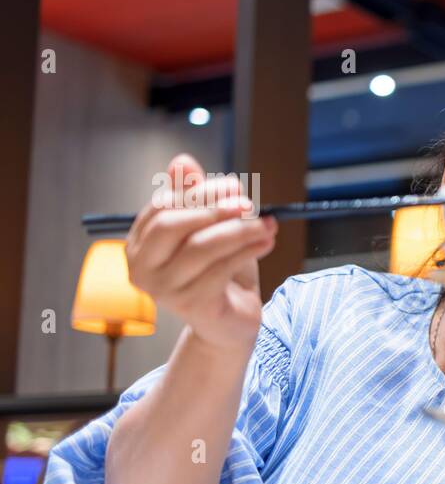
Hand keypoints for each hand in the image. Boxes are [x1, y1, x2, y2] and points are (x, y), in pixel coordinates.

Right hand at [125, 154, 276, 354]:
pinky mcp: (189, 305)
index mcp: (139, 243)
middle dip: (213, 209)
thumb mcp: (209, 230)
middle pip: (171, 225)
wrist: (231, 322)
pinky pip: (221, 269)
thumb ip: (195, 198)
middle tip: (248, 203)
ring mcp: (162, 290)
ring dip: (240, 230)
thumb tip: (182, 161)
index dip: (198, 192)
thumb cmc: (218, 272)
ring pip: (200, 247)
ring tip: (267, 224)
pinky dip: (247, 251)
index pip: (162, 206)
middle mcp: (141, 268)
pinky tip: (266, 242)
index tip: (234, 185)